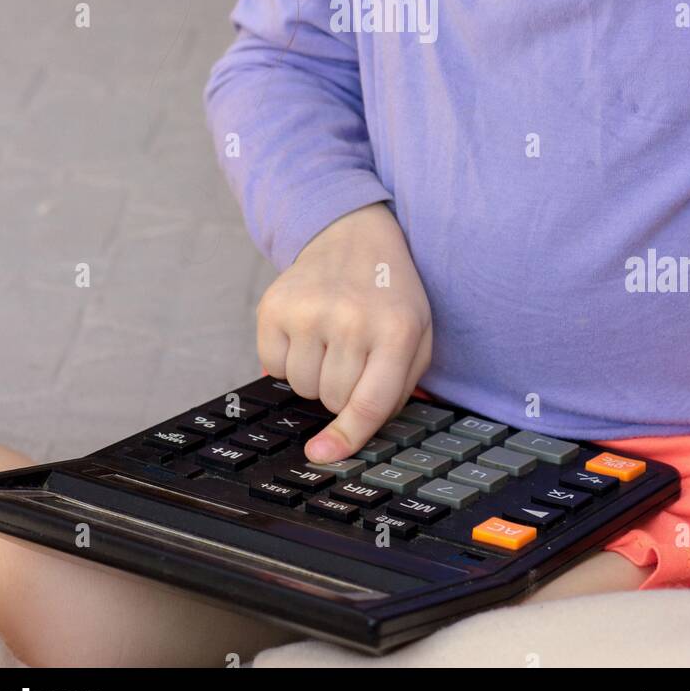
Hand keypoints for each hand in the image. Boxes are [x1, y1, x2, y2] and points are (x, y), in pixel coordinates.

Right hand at [256, 203, 431, 462]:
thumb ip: (397, 390)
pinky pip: (272, 367)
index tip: (326, 455)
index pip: (369, 403)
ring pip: (301, 387)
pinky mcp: (274, 305)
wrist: (353, 235)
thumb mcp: (417, 336)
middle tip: (352, 354)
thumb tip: (347, 441)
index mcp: (397, 329)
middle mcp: (351, 318)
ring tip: (330, 337)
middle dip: (341, 389)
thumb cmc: (388, 296)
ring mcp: (309, 310)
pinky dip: (287, 360)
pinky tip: (306, 330)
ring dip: (314, 374)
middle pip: (332, 399)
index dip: (348, 438)